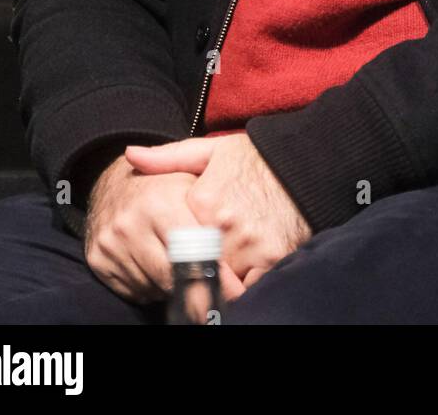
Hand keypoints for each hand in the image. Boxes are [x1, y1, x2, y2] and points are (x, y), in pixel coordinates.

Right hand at [83, 154, 247, 304]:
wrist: (114, 181)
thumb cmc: (164, 183)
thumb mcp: (192, 179)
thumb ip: (214, 212)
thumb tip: (237, 255)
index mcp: (159, 203)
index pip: (193, 253)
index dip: (216, 275)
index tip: (232, 292)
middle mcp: (130, 224)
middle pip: (172, 277)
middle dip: (195, 287)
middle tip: (212, 291)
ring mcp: (110, 245)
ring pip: (154, 288)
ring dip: (171, 285)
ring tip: (178, 263)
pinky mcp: (97, 261)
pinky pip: (134, 291)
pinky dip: (150, 286)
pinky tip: (155, 264)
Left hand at [125, 133, 312, 288]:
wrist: (305, 161)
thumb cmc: (255, 159)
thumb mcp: (211, 150)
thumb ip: (169, 158)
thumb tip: (131, 155)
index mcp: (202, 200)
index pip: (175, 241)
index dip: (174, 251)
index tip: (173, 256)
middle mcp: (223, 225)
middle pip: (195, 264)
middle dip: (195, 268)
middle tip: (197, 268)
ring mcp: (249, 244)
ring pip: (221, 279)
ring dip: (220, 278)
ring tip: (221, 268)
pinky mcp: (273, 257)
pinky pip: (249, 286)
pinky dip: (244, 286)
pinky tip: (243, 274)